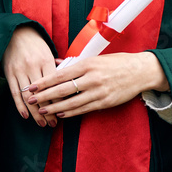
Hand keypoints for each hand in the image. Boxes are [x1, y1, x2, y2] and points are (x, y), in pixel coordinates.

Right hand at [2, 25, 58, 126]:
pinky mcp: (9, 73)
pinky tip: (26, 116)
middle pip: (43, 93)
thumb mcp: (48, 53)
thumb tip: (69, 84)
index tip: (66, 111)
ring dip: (35, 112)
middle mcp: (32, 66)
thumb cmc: (36, 44)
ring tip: (42, 124)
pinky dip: (20, 106)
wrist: (15, 33)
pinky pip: (15, 93)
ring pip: (29, 96)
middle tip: (54, 124)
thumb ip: (57, 69)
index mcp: (46, 61)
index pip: (55, 85)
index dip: (60, 100)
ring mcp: (20, 70)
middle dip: (49, 110)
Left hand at [28, 52, 167, 119]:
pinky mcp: (105, 102)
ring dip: (54, 107)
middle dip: (44, 96)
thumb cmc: (118, 62)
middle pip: (62, 90)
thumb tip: (56, 63)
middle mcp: (92, 78)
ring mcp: (98, 92)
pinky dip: (70, 112)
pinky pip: (83, 109)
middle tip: (30, 100)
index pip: (60, 75)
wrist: (140, 71)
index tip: (32, 86)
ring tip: (42, 110)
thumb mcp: (97, 57)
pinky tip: (60, 114)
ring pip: (71, 102)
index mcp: (88, 64)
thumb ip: (75, 62)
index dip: (44, 82)